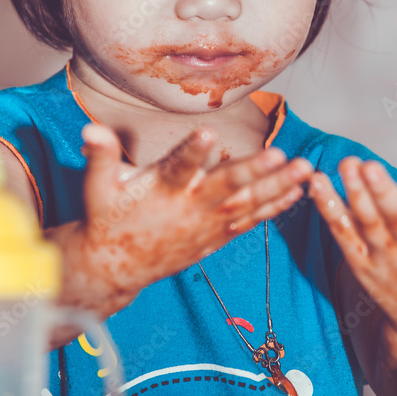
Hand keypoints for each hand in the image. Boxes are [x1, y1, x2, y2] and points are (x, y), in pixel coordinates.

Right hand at [45, 124, 312, 329]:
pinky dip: (274, 207)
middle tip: (281, 156)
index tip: (210, 134)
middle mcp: (189, 207)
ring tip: (306, 170)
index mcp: (161, 189)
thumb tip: (90, 128)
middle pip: (226, 188)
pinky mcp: (217, 235)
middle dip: (255, 172)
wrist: (116, 266)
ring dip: (278, 188)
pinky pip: (251, 221)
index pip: (178, 167)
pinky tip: (298, 192)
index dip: (193, 152)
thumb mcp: (97, 186)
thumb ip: (100, 155)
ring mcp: (207, 224)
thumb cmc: (107, 218)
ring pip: (247, 205)